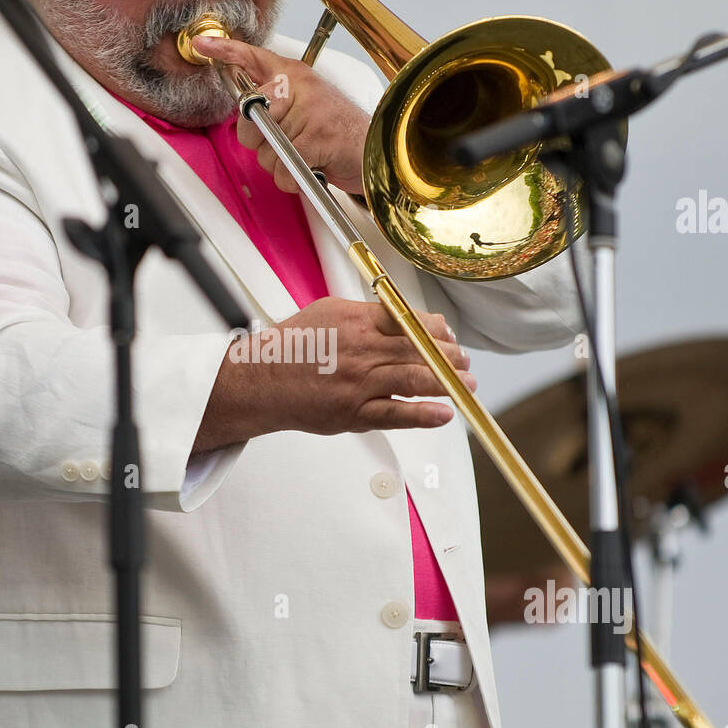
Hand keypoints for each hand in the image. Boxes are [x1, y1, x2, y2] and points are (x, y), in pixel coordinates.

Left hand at [191, 35, 369, 193]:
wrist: (378, 150)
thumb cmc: (339, 133)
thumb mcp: (308, 106)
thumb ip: (275, 105)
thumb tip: (247, 116)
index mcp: (294, 76)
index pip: (255, 57)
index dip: (227, 51)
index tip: (204, 46)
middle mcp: (300, 87)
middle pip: (249, 118)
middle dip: (260, 142)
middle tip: (287, 143)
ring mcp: (310, 111)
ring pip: (265, 149)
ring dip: (281, 164)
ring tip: (306, 155)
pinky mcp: (316, 138)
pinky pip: (283, 167)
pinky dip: (292, 179)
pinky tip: (311, 169)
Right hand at [192, 298, 476, 452]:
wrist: (260, 381)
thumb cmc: (293, 348)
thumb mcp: (328, 313)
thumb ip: (367, 314)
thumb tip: (403, 314)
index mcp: (356, 320)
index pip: (409, 319)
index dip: (436, 329)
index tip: (449, 335)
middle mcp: (360, 349)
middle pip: (418, 349)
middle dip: (449, 356)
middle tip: (464, 362)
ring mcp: (358, 382)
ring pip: (413, 379)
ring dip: (447, 382)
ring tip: (467, 386)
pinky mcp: (352, 412)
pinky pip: (395, 414)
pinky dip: (422, 414)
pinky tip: (443, 414)